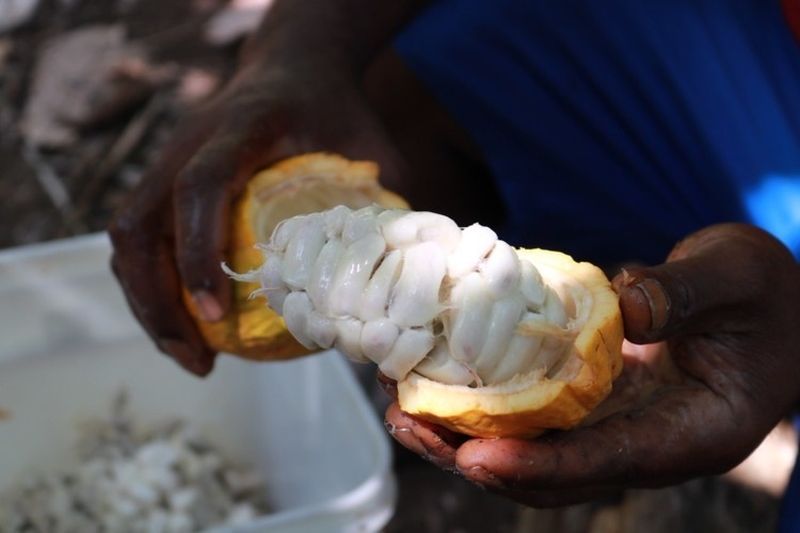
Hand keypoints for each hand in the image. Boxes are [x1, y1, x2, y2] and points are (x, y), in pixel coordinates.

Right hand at [108, 56, 407, 375]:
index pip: (200, 186)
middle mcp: (190, 140)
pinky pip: (138, 235)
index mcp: (242, 127)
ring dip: (148, 303)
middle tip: (198, 361)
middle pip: (141, 224)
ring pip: (128, 235)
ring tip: (189, 356)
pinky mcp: (163, 175)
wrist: (295, 67)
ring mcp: (168, 156)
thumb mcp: (373, 145)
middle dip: (158, 303)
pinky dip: (151, 284)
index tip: (215, 317)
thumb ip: (383, 207)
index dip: (200, 253)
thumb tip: (392, 290)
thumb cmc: (337, 110)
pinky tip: (185, 322)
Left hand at [384, 223, 799, 505]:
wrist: (771, 311)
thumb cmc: (765, 296)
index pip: (609, 461)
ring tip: (402, 410)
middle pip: (553, 473)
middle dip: (477, 460)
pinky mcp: (594, 401)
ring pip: (533, 451)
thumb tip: (624, 305)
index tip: (476, 458)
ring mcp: (615, 426)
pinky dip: (485, 406)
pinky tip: (439, 381)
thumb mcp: (738, 276)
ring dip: (466, 438)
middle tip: (409, 425)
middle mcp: (645, 444)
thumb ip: (687, 292)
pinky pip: (534, 416)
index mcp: (691, 433)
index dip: (541, 465)